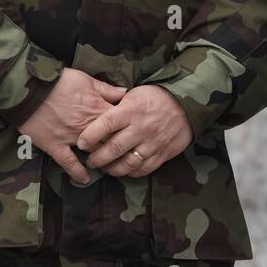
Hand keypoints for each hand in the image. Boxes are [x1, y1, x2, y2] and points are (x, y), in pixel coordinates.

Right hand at [17, 68, 125, 184]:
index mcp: (97, 109)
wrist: (31, 89)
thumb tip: (126, 93)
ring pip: (94, 153)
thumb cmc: (59, 81)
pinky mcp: (55, 146)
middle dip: (119, 146)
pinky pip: (68, 163)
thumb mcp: (86, 79)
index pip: (121, 123)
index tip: (132, 132)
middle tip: (125, 152)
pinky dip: (77, 172)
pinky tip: (85, 179)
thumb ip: (107, 89)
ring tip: (110, 166)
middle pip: (111, 141)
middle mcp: (88, 126)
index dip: (128, 128)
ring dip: (102, 159)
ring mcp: (71, 138)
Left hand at [77, 84, 192, 177]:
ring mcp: (152, 143)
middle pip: (114, 148)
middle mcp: (141, 128)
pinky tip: (124, 170)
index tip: (80, 143)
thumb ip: (116, 106)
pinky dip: (131, 172)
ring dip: (112, 169)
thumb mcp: (134, 94)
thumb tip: (94, 114)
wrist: (185, 104)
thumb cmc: (155, 97)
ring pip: (127, 163)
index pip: (106, 124)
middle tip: (90, 160)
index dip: (90, 136)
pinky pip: (143, 169)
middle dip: (97, 158)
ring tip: (105, 168)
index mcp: (131, 111)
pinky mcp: (162, 154)